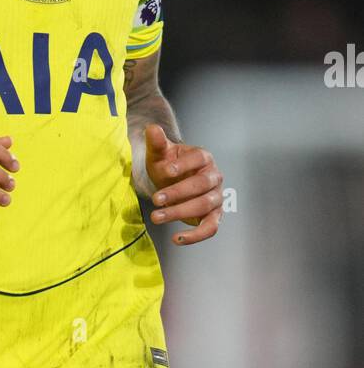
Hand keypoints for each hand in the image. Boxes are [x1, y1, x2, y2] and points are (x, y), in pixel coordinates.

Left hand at [143, 124, 223, 244]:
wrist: (174, 183)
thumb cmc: (168, 167)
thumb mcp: (159, 155)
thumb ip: (156, 143)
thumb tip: (152, 128)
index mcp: (203, 158)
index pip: (199, 158)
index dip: (184, 165)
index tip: (166, 171)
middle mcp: (214, 177)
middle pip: (201, 185)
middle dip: (178, 193)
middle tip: (155, 200)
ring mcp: (216, 197)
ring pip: (205, 206)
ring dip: (180, 213)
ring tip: (157, 217)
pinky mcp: (214, 216)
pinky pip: (210, 228)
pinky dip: (195, 236)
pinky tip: (176, 239)